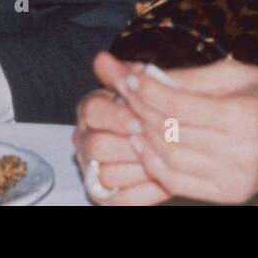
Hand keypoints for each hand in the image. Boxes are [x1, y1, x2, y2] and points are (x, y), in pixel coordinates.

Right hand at [72, 52, 169, 204]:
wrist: (171, 143)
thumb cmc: (154, 111)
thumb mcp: (145, 91)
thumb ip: (128, 76)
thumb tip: (102, 58)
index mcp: (92, 109)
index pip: (92, 110)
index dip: (116, 116)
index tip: (138, 118)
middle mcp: (86, 139)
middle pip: (96, 146)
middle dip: (129, 145)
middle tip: (153, 143)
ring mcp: (94, 169)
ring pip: (108, 174)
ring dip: (139, 168)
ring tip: (163, 161)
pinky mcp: (107, 195)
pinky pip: (121, 199)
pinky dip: (144, 191)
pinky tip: (162, 180)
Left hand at [112, 58, 257, 203]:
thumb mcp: (235, 73)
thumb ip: (186, 78)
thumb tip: (139, 75)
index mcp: (246, 116)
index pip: (177, 105)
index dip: (145, 90)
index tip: (125, 76)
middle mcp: (243, 152)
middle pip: (169, 133)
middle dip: (139, 111)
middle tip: (122, 92)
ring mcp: (238, 179)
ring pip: (169, 160)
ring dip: (143, 137)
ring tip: (130, 116)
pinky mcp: (232, 194)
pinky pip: (179, 182)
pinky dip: (156, 163)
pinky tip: (146, 143)